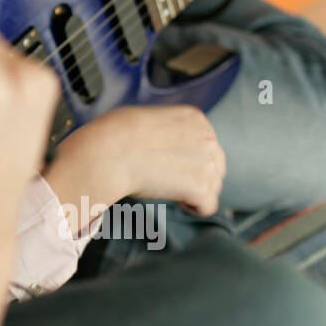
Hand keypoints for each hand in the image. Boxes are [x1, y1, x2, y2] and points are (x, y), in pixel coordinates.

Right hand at [56, 105, 224, 215]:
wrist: (109, 152)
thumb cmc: (115, 135)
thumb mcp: (148, 118)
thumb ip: (169, 129)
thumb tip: (168, 144)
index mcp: (194, 118)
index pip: (208, 144)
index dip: (191, 158)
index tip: (171, 164)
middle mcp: (207, 138)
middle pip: (216, 166)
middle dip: (197, 176)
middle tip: (170, 179)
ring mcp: (206, 163)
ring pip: (213, 187)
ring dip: (194, 191)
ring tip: (168, 188)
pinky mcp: (201, 187)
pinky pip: (208, 206)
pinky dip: (193, 207)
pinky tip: (176, 200)